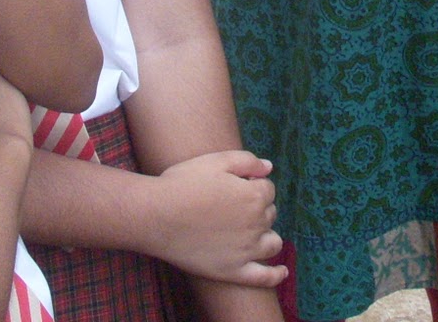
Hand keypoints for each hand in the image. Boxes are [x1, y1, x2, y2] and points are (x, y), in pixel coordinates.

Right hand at [139, 150, 284, 287]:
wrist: (155, 216)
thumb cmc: (183, 184)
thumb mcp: (216, 161)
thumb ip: (247, 161)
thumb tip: (269, 168)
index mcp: (254, 196)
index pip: (267, 189)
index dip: (251, 185)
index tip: (232, 186)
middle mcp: (256, 224)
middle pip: (269, 213)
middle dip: (257, 207)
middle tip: (230, 205)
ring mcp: (246, 250)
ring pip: (272, 241)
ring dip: (266, 234)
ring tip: (250, 231)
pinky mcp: (233, 271)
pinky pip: (263, 277)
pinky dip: (275, 275)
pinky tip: (281, 272)